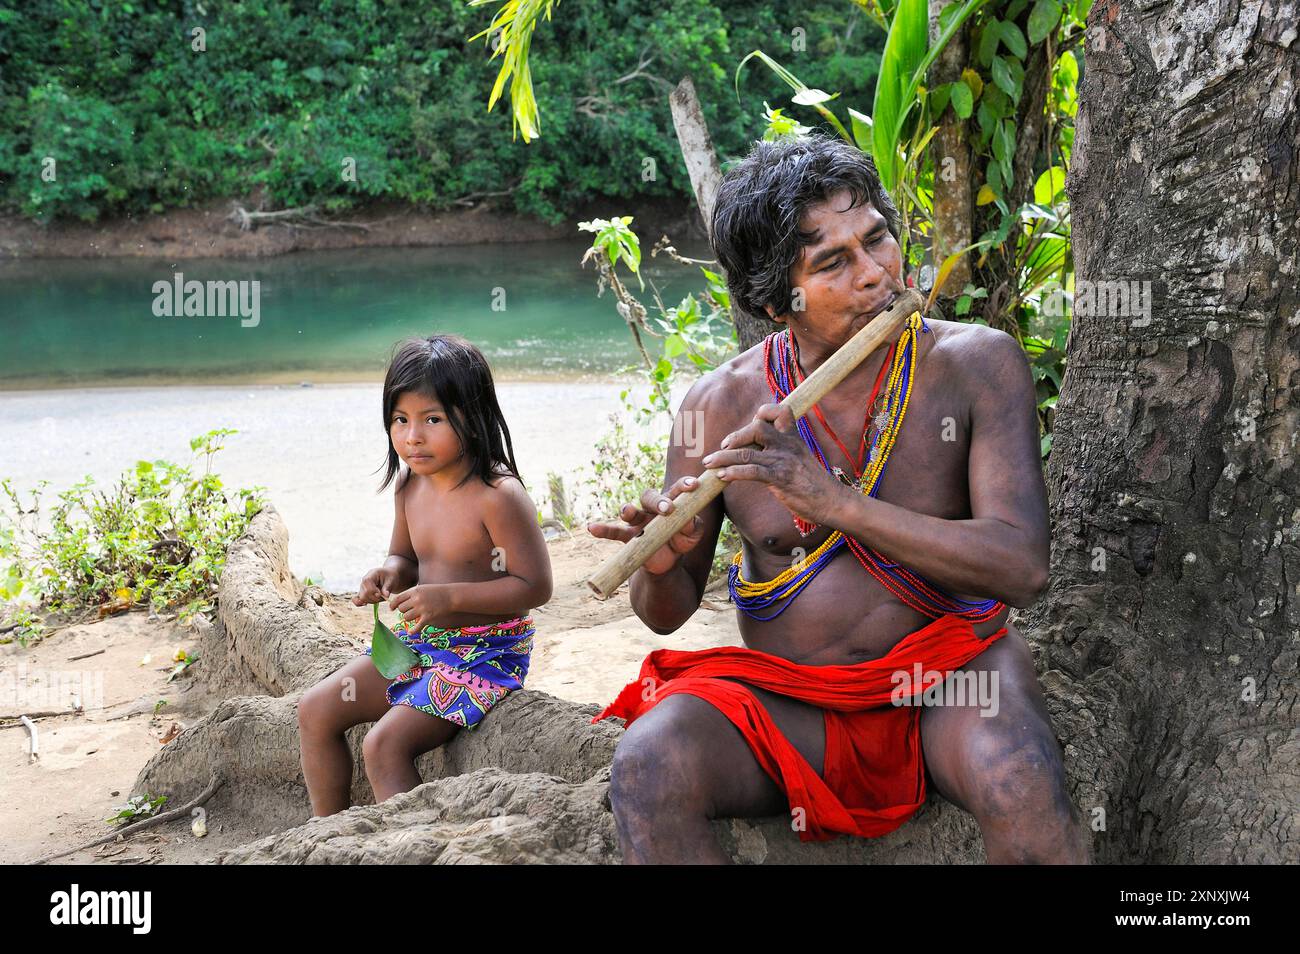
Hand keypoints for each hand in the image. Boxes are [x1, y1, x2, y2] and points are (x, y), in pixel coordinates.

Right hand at [352, 566, 403, 605]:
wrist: (390, 576)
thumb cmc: (391, 576)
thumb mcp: (391, 580)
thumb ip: (387, 588)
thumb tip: (386, 596)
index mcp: (371, 575)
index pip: (367, 584)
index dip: (374, 592)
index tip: (381, 594)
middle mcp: (364, 581)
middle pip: (364, 593)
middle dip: (375, 598)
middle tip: (383, 597)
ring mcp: (362, 587)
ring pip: (362, 598)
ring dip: (372, 601)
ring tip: (381, 597)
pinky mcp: (363, 593)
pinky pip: (357, 600)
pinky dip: (360, 603)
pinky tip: (365, 604)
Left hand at [387, 584, 454, 632]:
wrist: (451, 596)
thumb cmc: (436, 591)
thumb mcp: (422, 588)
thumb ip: (411, 594)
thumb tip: (398, 603)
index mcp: (414, 591)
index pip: (398, 599)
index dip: (393, 604)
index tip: (392, 608)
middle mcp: (416, 600)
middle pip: (401, 609)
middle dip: (404, 611)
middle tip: (410, 610)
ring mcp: (422, 609)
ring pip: (406, 617)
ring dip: (409, 618)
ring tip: (414, 616)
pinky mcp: (428, 617)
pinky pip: (416, 627)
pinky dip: (413, 631)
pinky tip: (410, 632)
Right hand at [585, 475, 709, 575]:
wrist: (668, 561)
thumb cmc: (682, 540)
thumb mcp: (693, 535)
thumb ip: (694, 526)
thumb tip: (688, 521)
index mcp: (670, 503)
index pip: (675, 490)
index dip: (682, 485)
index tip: (692, 485)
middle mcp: (651, 508)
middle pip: (650, 496)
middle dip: (658, 500)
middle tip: (667, 509)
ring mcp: (638, 522)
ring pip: (630, 511)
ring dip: (628, 510)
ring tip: (627, 511)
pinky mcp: (629, 536)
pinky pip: (613, 532)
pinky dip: (602, 530)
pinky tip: (592, 528)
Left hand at [701, 402, 847, 526]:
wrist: (832, 501)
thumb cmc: (814, 483)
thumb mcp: (800, 459)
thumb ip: (782, 450)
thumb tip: (757, 451)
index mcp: (793, 438)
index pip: (780, 411)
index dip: (763, 412)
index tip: (752, 423)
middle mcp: (788, 445)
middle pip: (756, 428)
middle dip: (735, 437)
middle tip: (723, 448)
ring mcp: (784, 461)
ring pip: (747, 452)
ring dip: (723, 457)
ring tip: (709, 464)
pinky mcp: (781, 479)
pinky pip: (752, 471)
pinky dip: (733, 473)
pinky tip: (722, 477)